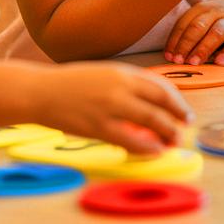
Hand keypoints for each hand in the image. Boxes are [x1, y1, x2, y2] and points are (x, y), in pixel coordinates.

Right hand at [36, 61, 191, 153]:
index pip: (160, 86)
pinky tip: (155, 151)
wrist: (40, 91)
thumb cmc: (71, 83)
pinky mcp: (98, 126)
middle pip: (161, 102)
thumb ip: (126, 84)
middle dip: (177, 117)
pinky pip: (130, 140)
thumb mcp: (103, 74)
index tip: (184, 112)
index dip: (177, 101)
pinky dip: (147, 147)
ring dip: (167, 133)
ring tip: (172, 142)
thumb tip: (150, 101)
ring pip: (150, 121)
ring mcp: (110, 106)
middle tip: (183, 129)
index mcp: (122, 72)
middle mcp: (120, 86)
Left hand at [164, 0, 223, 65]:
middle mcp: (214, 12)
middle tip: (179, 61)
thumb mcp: (201, 19)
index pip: (184, 23)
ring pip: (216, 33)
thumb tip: (172, 57)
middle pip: (198, 26)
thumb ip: (188, 35)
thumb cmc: (216, 20)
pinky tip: (219, 62)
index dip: (175, 41)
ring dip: (203, 49)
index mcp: (200, 9)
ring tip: (194, 62)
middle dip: (187, 44)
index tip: (169, 56)